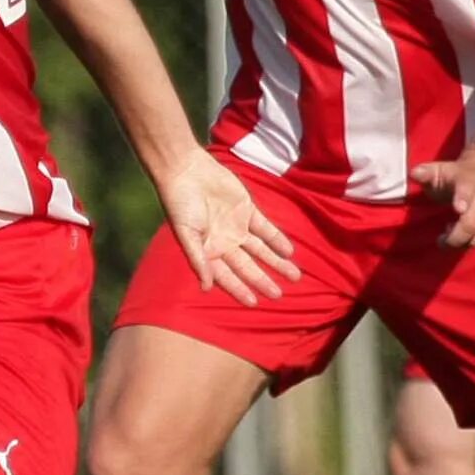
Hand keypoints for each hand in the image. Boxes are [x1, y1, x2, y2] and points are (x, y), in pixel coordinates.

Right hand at [156, 152, 298, 304]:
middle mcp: (224, 242)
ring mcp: (237, 226)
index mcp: (208, 251)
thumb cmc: (180, 204)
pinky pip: (266, 228)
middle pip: (248, 266)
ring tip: (295, 276)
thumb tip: (206, 287)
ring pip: (261, 250)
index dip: (240, 290)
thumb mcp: (187, 234)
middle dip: (263, 280)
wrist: (187, 171)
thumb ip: (198, 260)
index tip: (254, 303)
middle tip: (279, 295)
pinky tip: (289, 251)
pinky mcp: (247, 209)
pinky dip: (277, 239)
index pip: (227, 276)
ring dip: (276, 262)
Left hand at [410, 150, 474, 246]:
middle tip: (441, 240)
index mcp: (470, 181)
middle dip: (455, 238)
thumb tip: (415, 173)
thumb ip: (426, 173)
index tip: (457, 209)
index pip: (467, 192)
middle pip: (473, 223)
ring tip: (452, 232)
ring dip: (463, 242)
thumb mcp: (439, 171)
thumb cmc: (456, 177)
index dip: (463, 200)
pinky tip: (467, 235)